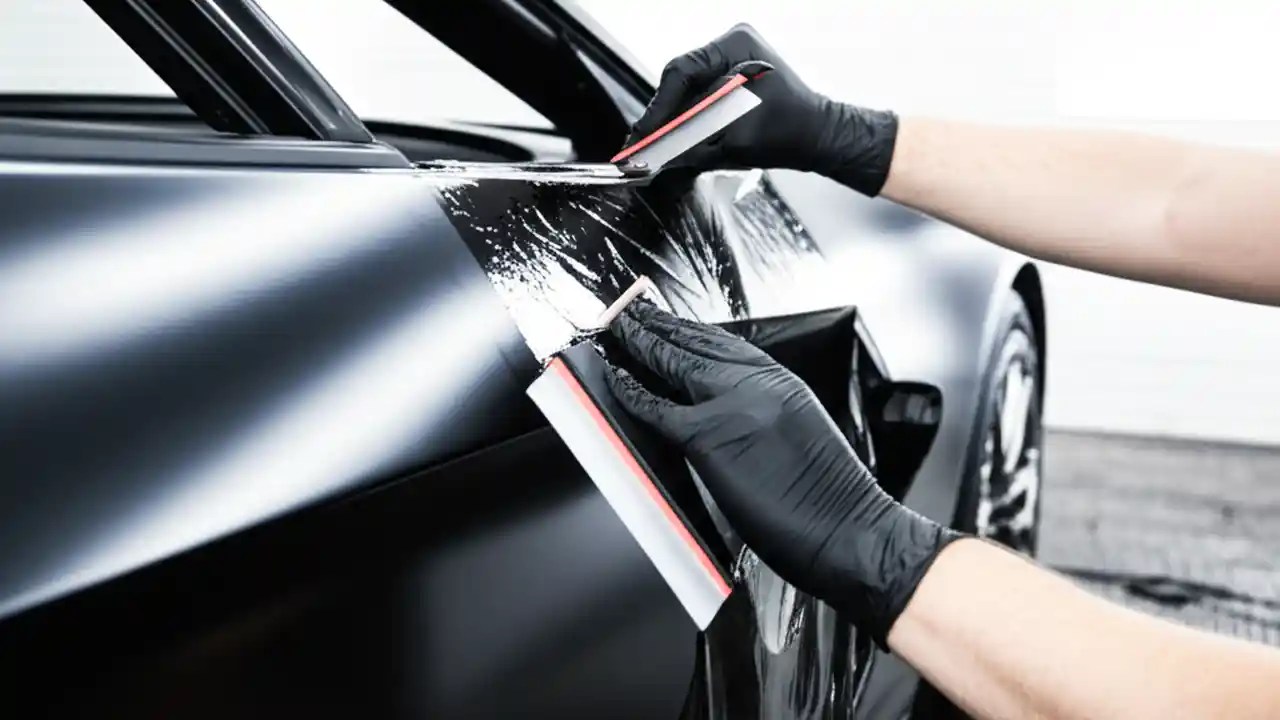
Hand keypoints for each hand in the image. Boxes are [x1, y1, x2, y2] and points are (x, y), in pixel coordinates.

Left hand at [604, 302, 958, 645]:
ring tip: (619, 327)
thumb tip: (730, 414)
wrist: (853, 532)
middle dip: (660, 324)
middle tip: (632, 308)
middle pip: (698, 341)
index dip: (691, 328)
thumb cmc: (832, 502)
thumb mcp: (803, 435)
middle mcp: (760, 384)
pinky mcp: (711, 437)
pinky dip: (633, 391)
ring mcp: (734, 406)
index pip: (727, 343)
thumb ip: (767, 414)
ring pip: (676, 360)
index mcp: (785, 383)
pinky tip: (616, 378)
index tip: (668, 317)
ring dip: (643, 342)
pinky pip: (659, 407)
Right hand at [626, 23, 898, 195]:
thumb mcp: (737, 142)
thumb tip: (659, 154)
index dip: (659, 106)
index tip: (645, 134)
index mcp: (735, 46)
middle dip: (664, 114)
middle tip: (642, 144)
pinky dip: (690, 119)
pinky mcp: (733, 80)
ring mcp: (733, 61)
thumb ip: (695, 145)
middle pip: (681, 80)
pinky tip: (677, 139)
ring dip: (675, 118)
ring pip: (689, 90)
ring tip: (655, 145)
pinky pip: (701, 97)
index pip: (681, 71)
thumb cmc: (790, 134)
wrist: (822, 138)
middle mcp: (732, 46)